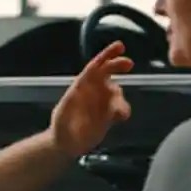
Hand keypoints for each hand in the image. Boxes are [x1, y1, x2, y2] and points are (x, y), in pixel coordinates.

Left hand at [51, 41, 133, 157]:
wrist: (66, 143)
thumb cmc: (61, 127)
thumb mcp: (62, 116)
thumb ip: (69, 106)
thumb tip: (77, 97)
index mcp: (81, 86)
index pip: (95, 67)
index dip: (107, 55)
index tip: (119, 46)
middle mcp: (94, 90)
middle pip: (108, 72)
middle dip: (118, 65)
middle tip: (129, 63)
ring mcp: (103, 101)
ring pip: (117, 93)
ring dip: (120, 100)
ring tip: (120, 113)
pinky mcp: (109, 114)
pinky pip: (120, 108)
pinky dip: (123, 110)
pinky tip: (120, 118)